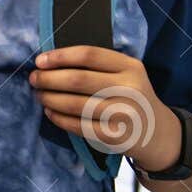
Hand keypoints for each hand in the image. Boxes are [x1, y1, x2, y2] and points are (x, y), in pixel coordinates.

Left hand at [28, 45, 181, 168]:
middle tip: (34, 78)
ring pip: (74, 104)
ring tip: (39, 95)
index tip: (40, 60)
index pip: (89, 55)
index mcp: (131, 67)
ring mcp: (123, 114)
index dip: (60, 56)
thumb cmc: (131, 96)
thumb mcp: (126, 74)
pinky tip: (50, 112)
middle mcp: (129, 89)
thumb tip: (51, 61)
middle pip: (78, 79)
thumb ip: (98, 65)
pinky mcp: (114, 136)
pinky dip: (58, 117)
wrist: (157, 132)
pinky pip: (77, 125)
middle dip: (49, 78)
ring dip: (50, 98)